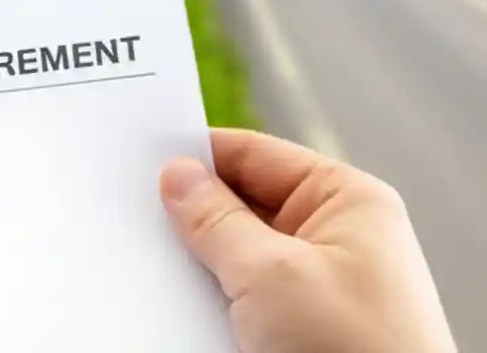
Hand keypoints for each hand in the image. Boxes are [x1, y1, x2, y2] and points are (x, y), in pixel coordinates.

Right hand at [161, 128, 455, 352]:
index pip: (255, 155)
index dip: (198, 156)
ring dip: (203, 267)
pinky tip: (183, 309)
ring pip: (240, 259)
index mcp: (347, 201)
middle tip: (139, 221)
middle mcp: (338, 238)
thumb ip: (216, 221)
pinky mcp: (305, 331)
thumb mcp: (271, 276)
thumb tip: (179, 177)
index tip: (142, 164)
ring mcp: (322, 288)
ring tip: (161, 272)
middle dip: (194, 218)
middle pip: (242, 206)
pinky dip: (215, 304)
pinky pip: (247, 302)